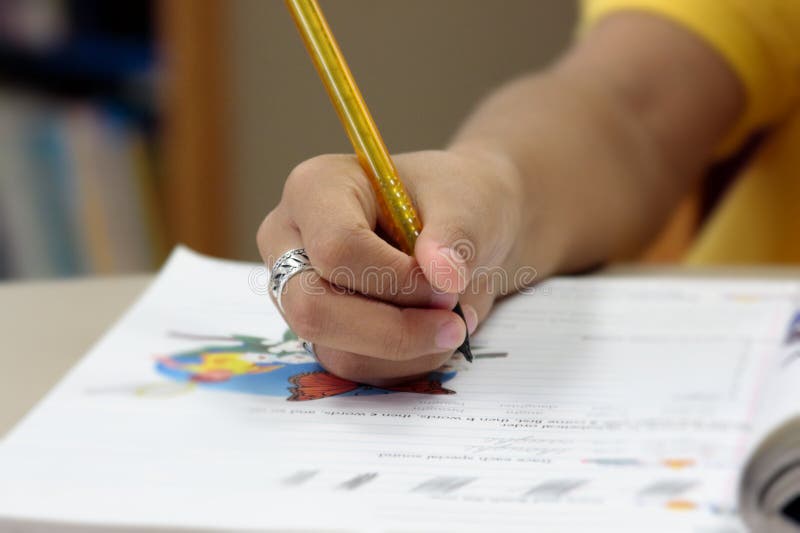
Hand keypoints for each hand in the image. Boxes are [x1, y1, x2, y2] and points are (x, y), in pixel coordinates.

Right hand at [257, 149, 522, 385]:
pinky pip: (355, 367)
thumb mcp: (467, 204)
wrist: (466, 228)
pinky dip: (406, 363)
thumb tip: (445, 276)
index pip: (336, 248)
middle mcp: (291, 242)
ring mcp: (299, 292)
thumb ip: (456, 237)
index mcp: (314, 189)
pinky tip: (435, 334)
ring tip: (455, 321)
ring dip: (408, 350)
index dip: (395, 278)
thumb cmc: (456, 200)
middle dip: (391, 330)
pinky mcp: (322, 332)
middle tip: (453, 323)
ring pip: (336, 350)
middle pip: (313, 309)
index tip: (448, 283)